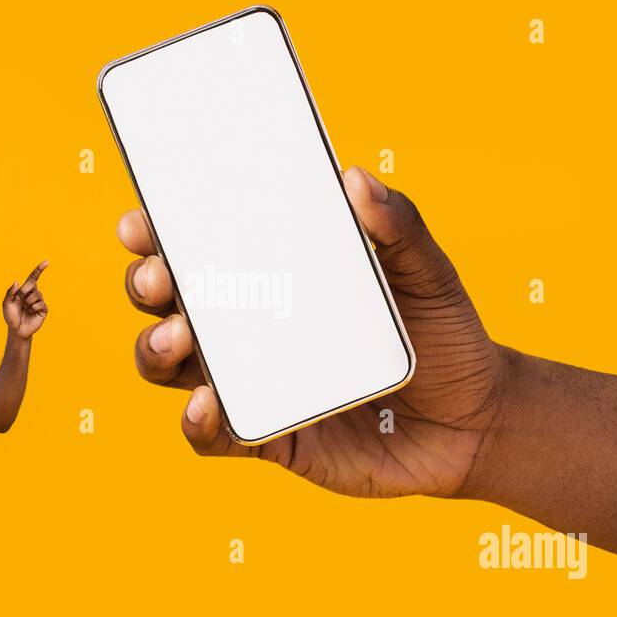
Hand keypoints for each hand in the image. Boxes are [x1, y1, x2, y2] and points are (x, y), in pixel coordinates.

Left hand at [3, 261, 48, 339]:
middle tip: (20, 300)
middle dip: (24, 291)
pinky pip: (40, 304)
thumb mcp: (6, 303)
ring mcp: (39, 302)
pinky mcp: (43, 310)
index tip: (46, 262)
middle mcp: (33, 294)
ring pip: (37, 294)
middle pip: (32, 284)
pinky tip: (31, 313)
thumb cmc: (11, 316)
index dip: (39, 269)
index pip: (33, 278)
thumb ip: (10, 292)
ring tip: (26, 309)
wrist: (16, 330)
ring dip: (28, 302)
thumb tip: (17, 282)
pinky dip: (33, 308)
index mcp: (25, 291)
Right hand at [117, 166, 505, 497]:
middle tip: (161, 276)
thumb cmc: (444, 336)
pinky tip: (208, 404)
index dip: (157, 234)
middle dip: (147, 284)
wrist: (476, 422)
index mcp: (273, 275)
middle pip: (167, 303)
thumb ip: (399, 227)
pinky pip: (211, 435)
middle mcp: (247, 326)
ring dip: (155, 349)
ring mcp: (251, 383)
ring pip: (172, 366)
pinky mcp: (266, 437)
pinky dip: (197, 422)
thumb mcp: (428, 273)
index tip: (140, 222)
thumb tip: (357, 179)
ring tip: (178, 336)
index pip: (200, 247)